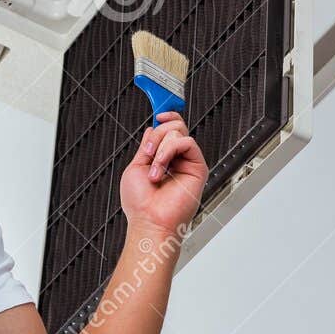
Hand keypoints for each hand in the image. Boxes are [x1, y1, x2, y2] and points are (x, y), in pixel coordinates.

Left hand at [119, 110, 206, 238]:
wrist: (149, 220)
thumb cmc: (140, 203)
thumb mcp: (136, 167)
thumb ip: (146, 146)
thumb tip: (153, 128)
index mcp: (162, 159)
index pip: (168, 130)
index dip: (166, 117)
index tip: (158, 113)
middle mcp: (177, 160)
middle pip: (174, 126)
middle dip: (157, 134)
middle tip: (148, 152)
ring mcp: (188, 163)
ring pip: (178, 131)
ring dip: (159, 148)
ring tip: (154, 170)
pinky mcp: (198, 167)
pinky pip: (186, 142)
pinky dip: (169, 151)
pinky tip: (161, 168)